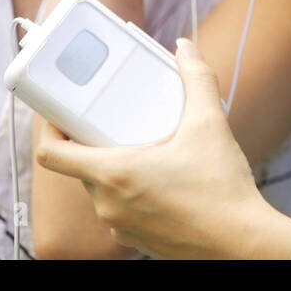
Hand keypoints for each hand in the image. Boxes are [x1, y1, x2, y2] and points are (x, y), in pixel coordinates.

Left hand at [35, 39, 277, 258]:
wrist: (241, 241)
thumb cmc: (222, 190)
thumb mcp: (210, 124)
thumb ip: (197, 80)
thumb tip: (185, 49)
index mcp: (114, 173)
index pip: (52, 153)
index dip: (49, 128)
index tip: (61, 111)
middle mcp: (108, 204)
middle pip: (80, 166)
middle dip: (95, 142)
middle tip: (117, 121)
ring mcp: (119, 226)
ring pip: (101, 189)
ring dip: (115, 168)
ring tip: (146, 149)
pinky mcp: (136, 240)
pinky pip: (120, 210)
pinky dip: (132, 192)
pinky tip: (162, 180)